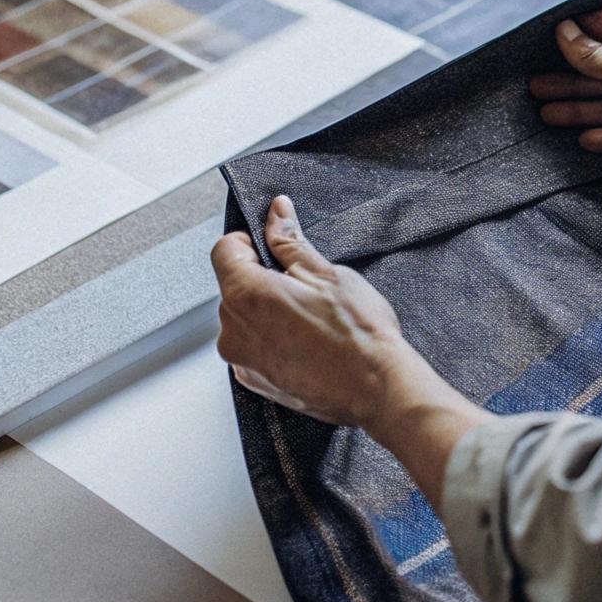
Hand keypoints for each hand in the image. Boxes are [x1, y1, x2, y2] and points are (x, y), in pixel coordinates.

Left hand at [210, 196, 488, 504]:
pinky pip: (254, 347)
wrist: (377, 389)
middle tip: (305, 287)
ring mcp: (243, 359)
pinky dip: (272, 340)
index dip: (250, 242)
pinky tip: (307, 342)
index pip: (224, 250)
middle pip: (233, 286)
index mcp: (246, 294)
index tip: (275, 250)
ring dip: (267, 311)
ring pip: (245, 318)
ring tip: (311, 319)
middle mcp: (233, 330)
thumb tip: (276, 213)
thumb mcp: (326, 273)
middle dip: (262, 279)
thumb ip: (289, 241)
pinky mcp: (256, 380)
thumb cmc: (358, 333)